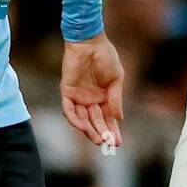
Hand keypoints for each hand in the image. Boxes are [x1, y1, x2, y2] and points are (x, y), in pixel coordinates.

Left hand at [60, 32, 124, 146]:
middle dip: (102, 134)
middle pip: (95, 122)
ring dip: (89, 130)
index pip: (108, 119)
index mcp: (104, 97)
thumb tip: (119, 118)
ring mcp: (78, 97)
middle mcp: (90, 100)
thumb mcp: (117, 78)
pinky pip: (69, 109)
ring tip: (97, 139)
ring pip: (82, 119)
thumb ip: (116, 98)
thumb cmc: (105, 56)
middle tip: (107, 144)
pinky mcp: (67, 91)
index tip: (117, 143)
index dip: (112, 131)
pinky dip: (74, 119)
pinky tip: (83, 127)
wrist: (91, 42)